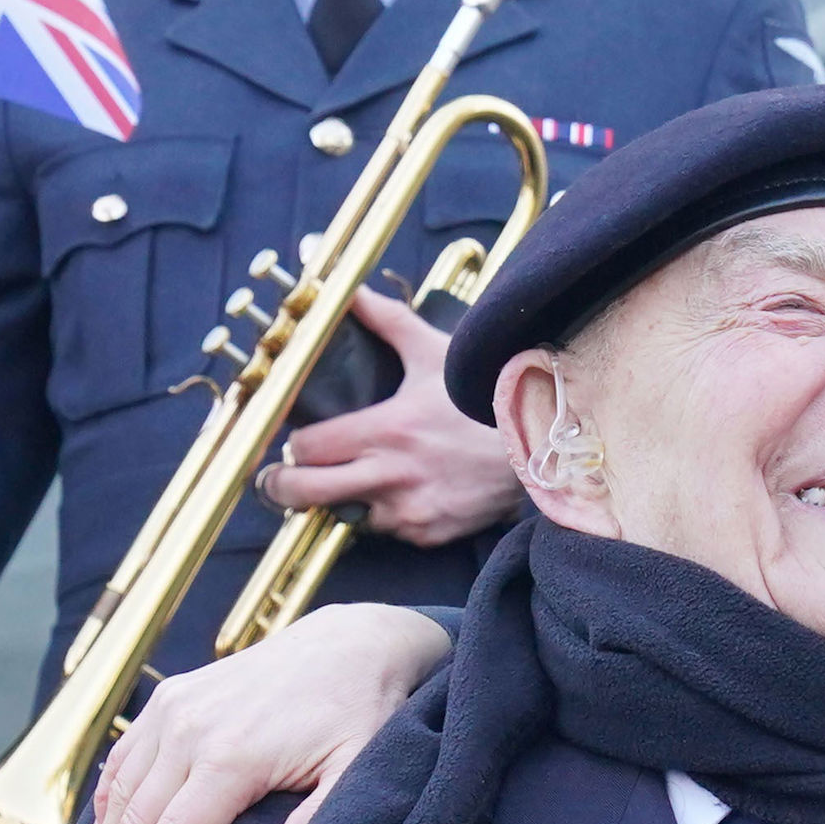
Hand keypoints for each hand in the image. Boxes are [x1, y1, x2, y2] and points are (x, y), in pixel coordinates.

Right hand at [91, 601, 448, 823]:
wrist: (350, 644)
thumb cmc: (361, 712)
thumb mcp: (360, 767)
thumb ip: (320, 817)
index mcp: (231, 757)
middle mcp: (188, 731)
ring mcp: (173, 710)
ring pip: (121, 795)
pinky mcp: (171, 698)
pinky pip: (125, 760)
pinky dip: (110, 804)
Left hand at [258, 287, 519, 545]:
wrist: (540, 446)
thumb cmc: (482, 398)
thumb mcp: (435, 353)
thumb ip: (387, 321)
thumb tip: (349, 290)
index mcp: (386, 429)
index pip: (304, 448)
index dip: (293, 445)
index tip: (296, 441)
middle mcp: (391, 475)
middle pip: (303, 493)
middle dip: (285, 486)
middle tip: (285, 478)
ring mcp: (409, 510)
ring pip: (342, 518)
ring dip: (341, 503)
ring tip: (352, 484)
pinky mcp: (428, 533)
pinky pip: (387, 532)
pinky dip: (385, 517)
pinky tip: (400, 494)